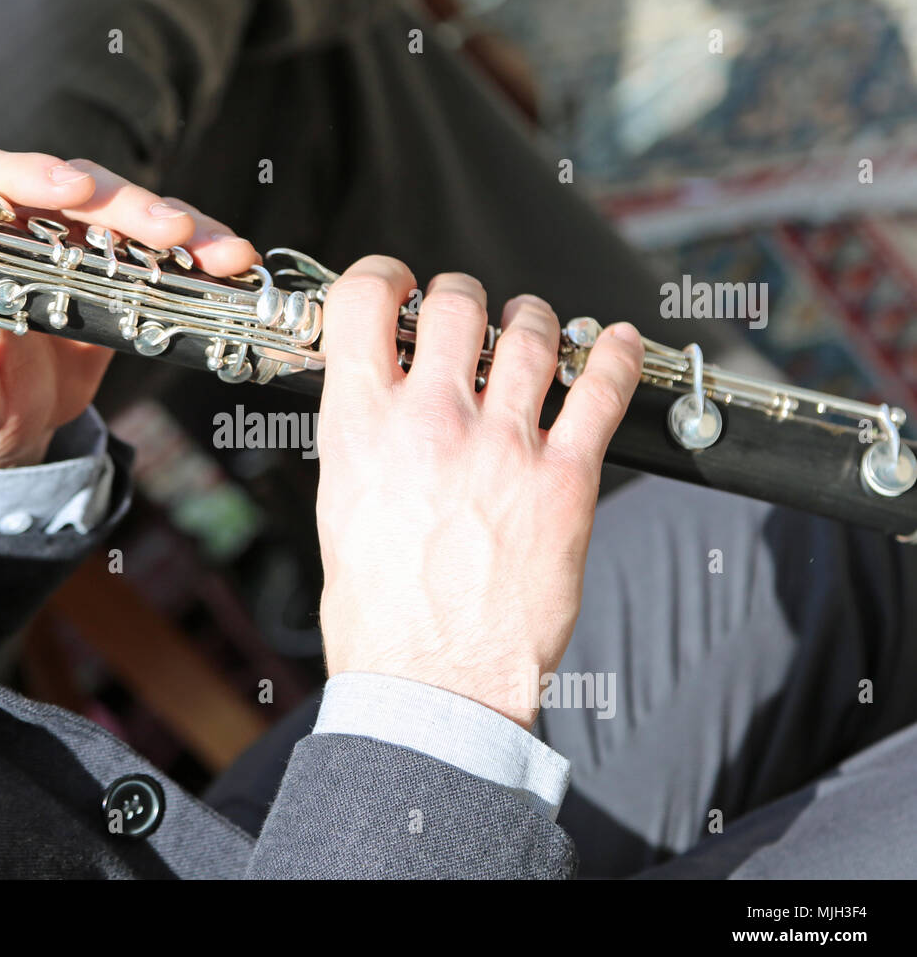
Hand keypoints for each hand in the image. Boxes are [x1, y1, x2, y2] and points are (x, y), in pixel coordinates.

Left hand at [0, 147, 258, 468]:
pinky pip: (167, 249)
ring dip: (183, 228)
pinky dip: (202, 254)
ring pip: (133, 213)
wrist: (15, 424)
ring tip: (226, 255)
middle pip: (80, 189)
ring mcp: (81, 245)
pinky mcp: (124, 269)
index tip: (72, 189)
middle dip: (129, 205)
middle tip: (173, 232)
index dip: (30, 174)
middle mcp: (27, 228)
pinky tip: (235, 264)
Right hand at [314, 257, 643, 727]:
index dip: (383, 277)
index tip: (398, 286)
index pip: (364, 303)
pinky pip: (600, 391)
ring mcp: (502, 445)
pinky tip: (614, 343)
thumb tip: (382, 403)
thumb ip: (365, 442)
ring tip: (530, 329)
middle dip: (463, 297)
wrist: (433, 679)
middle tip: (467, 315)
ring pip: (530, 333)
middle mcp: (430, 420)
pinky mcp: (563, 478)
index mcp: (362, 426)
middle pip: (457, 302)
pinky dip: (613, 356)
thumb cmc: (380, 612)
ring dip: (532, 320)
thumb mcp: (340, 508)